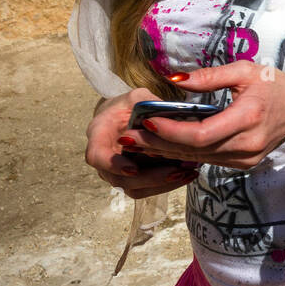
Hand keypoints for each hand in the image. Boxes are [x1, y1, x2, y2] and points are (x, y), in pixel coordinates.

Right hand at [85, 88, 199, 198]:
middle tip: (176, 171)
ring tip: (187, 173)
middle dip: (150, 178)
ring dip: (161, 184)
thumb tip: (171, 112)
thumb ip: (149, 104)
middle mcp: (104, 158)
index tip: (134, 168)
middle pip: (119, 179)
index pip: (96, 156)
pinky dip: (167, 184)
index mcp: (99, 134)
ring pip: (134, 189)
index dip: (113, 165)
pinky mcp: (131, 178)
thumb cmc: (129, 105)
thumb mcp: (138, 97)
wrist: (124, 115)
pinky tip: (187, 174)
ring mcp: (116, 172)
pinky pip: (146, 188)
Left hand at [114, 61, 284, 171]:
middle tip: (128, 136)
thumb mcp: (246, 70)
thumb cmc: (276, 85)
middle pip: (194, 151)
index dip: (171, 132)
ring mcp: (245, 159)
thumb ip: (209, 77)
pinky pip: (207, 160)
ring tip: (138, 141)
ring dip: (166, 151)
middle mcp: (246, 145)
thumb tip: (173, 79)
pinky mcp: (242, 164)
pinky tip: (162, 146)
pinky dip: (184, 153)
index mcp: (248, 118)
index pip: (202, 134)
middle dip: (158, 145)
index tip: (148, 122)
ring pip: (197, 159)